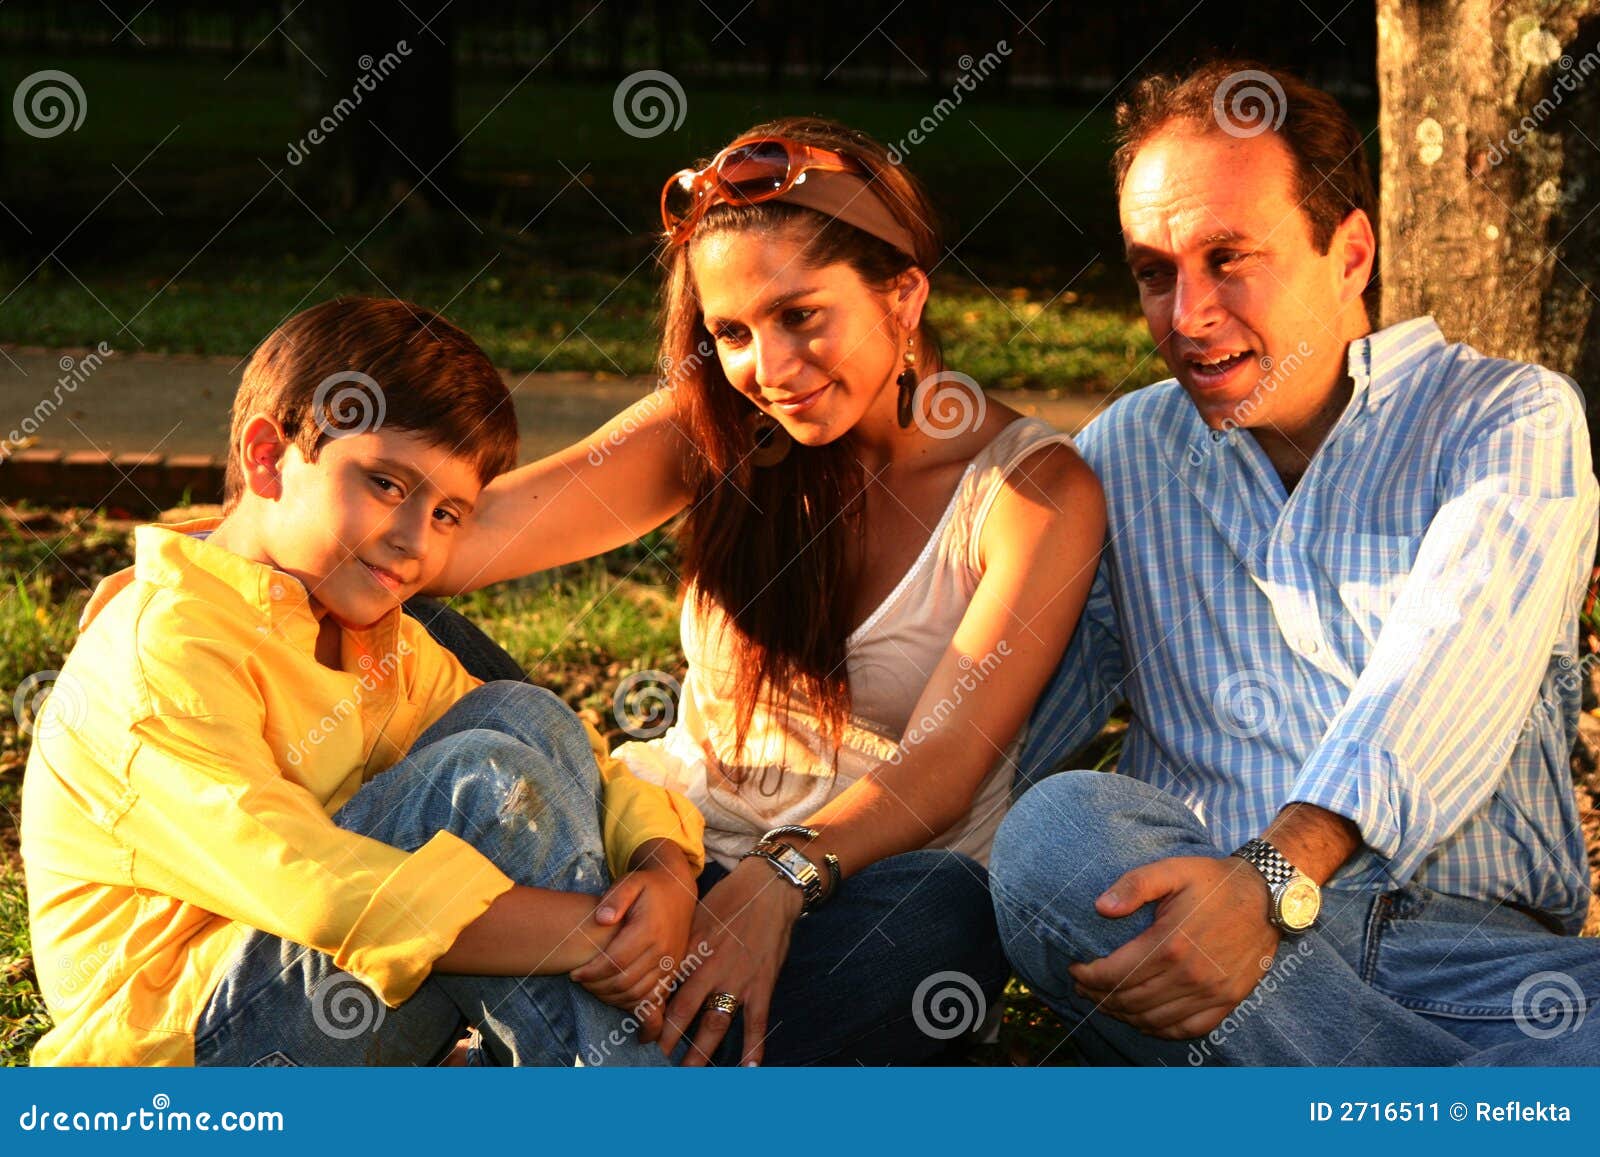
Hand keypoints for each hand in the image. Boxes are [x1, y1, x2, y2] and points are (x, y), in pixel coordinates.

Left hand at [569, 841, 696, 1029]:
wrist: (679, 890)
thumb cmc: (648, 886)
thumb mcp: (630, 882)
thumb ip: (615, 898)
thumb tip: (601, 919)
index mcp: (650, 928)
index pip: (616, 961)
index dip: (592, 972)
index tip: (574, 974)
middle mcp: (663, 949)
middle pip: (625, 982)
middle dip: (597, 987)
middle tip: (580, 982)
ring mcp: (670, 962)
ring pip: (638, 994)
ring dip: (612, 997)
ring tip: (593, 987)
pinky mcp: (674, 970)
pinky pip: (652, 997)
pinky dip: (630, 1002)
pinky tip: (613, 993)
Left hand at [658, 858, 803, 1065]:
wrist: (767, 889)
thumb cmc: (729, 898)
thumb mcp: (695, 916)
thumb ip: (680, 942)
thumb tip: (659, 960)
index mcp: (691, 952)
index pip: (664, 988)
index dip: (649, 1010)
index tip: (638, 1028)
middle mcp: (710, 970)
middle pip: (683, 1012)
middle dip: (668, 1037)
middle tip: (655, 1057)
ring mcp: (737, 980)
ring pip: (715, 1023)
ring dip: (701, 1050)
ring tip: (688, 1071)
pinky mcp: (761, 984)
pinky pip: (757, 1021)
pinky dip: (754, 1046)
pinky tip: (749, 1068)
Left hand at [1068, 855, 1279, 1039]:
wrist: (1267, 896)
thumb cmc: (1214, 881)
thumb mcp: (1172, 870)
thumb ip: (1134, 885)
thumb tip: (1101, 907)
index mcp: (1170, 943)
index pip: (1115, 974)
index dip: (1089, 977)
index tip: (1076, 970)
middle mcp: (1190, 975)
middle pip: (1130, 1000)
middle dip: (1099, 996)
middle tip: (1083, 988)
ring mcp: (1211, 992)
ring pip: (1153, 1019)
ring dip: (1123, 1015)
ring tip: (1105, 1003)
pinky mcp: (1228, 1001)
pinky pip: (1187, 1029)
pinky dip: (1159, 1030)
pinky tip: (1142, 1021)